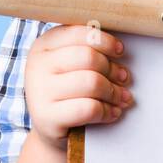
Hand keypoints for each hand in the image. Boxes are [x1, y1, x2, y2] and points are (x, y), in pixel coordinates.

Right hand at [23, 23, 132, 149]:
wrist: (50, 128)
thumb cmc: (69, 91)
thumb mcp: (73, 65)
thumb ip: (90, 51)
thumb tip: (121, 51)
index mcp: (44, 45)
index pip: (81, 33)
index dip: (106, 41)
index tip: (120, 51)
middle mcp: (37, 65)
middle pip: (88, 57)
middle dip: (112, 69)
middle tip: (124, 79)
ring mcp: (39, 91)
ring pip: (91, 82)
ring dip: (113, 92)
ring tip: (122, 97)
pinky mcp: (46, 116)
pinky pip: (88, 108)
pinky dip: (107, 111)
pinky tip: (113, 113)